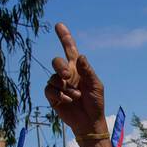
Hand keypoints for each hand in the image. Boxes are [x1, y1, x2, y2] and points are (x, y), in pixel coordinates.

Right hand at [43, 23, 106, 137]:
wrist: (89, 121)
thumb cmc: (95, 103)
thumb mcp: (96, 85)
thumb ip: (88, 71)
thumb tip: (80, 57)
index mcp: (77, 69)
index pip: (69, 49)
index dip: (64, 37)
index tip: (59, 25)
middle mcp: (66, 74)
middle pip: (56, 62)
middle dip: (60, 67)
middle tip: (68, 76)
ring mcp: (59, 85)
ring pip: (53, 78)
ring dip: (65, 88)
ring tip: (76, 97)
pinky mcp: (53, 96)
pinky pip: (50, 90)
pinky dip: (59, 95)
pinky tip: (68, 101)